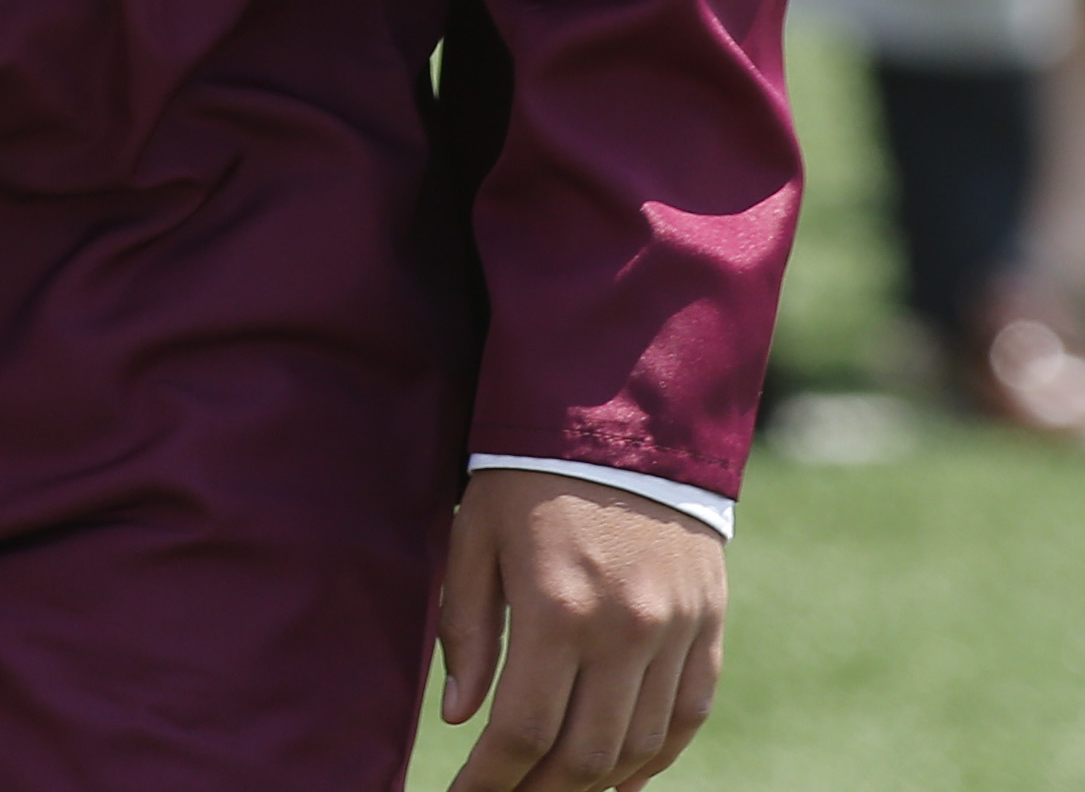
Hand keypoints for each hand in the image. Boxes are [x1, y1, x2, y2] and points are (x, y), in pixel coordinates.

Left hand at [438, 471, 724, 790]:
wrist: (622, 411)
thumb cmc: (529, 471)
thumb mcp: (476, 532)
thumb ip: (466, 626)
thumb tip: (458, 718)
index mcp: (557, 606)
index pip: (522, 732)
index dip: (488, 781)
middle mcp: (623, 629)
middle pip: (583, 757)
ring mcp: (674, 630)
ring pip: (636, 748)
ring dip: (593, 784)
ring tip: (551, 790)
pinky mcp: (707, 623)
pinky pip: (687, 717)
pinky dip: (654, 760)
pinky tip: (619, 779)